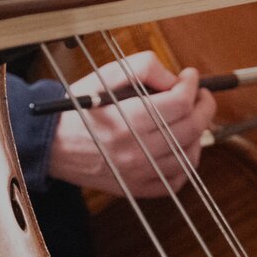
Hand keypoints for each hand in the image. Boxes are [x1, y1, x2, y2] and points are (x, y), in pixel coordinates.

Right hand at [47, 51, 216, 197]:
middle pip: (191, 128)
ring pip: (189, 155)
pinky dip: (186, 162)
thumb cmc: (79, 108)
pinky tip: (180, 145)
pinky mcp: (138, 188)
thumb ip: (142, 68)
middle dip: (203, 106)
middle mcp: (135, 151)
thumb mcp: (105, 75)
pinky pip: (176, 180)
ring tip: (190, 118)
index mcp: (126, 120)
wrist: (53, 144)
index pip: (179, 103)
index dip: (191, 85)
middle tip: (199, 95)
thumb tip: (175, 79)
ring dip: (198, 133)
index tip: (189, 76)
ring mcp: (138, 173)